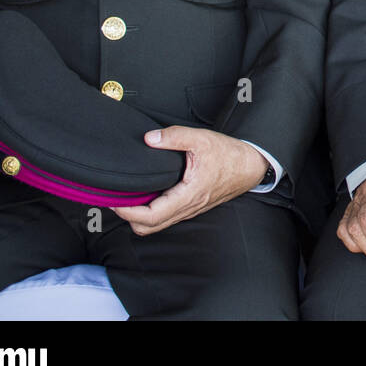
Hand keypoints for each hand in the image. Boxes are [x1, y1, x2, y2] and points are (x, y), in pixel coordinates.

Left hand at [112, 126, 267, 235]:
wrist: (250, 165)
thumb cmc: (229, 154)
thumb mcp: (202, 139)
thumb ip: (174, 137)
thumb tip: (149, 139)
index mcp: (188, 195)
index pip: (150, 217)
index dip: (127, 213)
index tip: (114, 200)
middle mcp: (188, 208)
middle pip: (149, 228)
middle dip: (129, 218)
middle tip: (117, 199)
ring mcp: (190, 209)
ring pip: (157, 225)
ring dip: (140, 216)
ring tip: (131, 196)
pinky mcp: (192, 206)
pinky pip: (167, 217)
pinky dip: (152, 211)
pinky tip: (150, 193)